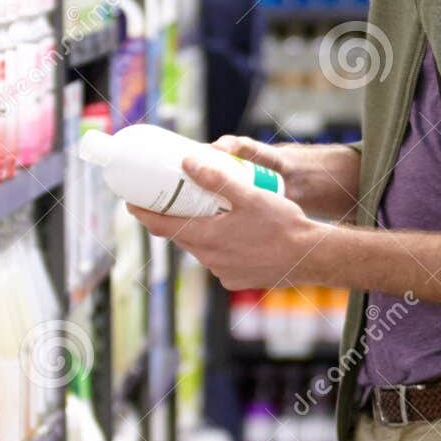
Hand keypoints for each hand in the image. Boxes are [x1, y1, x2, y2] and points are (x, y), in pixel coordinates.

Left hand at [128, 151, 321, 289]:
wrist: (309, 256)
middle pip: (182, 236)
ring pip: (202, 247)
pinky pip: (219, 260)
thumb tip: (187, 161)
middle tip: (174, 198)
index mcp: (207, 238)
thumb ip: (216, 179)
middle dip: (174, 218)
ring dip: (200, 231)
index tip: (131, 203)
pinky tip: (234, 233)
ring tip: (210, 212)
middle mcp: (210, 259)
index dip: (143, 214)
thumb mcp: (248, 194)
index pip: (162, 227)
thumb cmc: (282, 224)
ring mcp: (223, 272)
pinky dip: (220, 245)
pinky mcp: (236, 279)